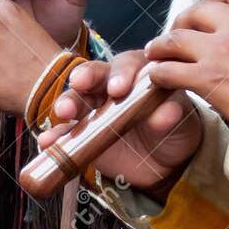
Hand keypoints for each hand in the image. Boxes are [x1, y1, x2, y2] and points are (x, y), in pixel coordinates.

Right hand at [39, 52, 201, 193]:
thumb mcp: (180, 122)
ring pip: (75, 99)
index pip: (128, 65)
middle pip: (95, 74)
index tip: (119, 88)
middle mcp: (112, 86)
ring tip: (63, 113)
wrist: (167, 163)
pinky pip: (65, 133)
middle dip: (86, 77)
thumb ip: (171, 114)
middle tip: (81, 84)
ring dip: (66, 103)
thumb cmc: (176, 130)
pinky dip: (55, 137)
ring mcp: (94, 109)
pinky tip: (48, 142)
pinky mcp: (82, 134)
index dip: (122, 73)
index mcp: (139, 74)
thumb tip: (165, 113)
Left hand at [144, 0, 228, 123]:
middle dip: (184, 21)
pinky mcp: (206, 78)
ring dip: (163, 45)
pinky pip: (169, 70)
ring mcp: (220, 49)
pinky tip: (158, 77)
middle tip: (180, 33)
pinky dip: (159, 73)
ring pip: (176, 38)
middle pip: (198, 10)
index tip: (210, 6)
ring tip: (157, 52)